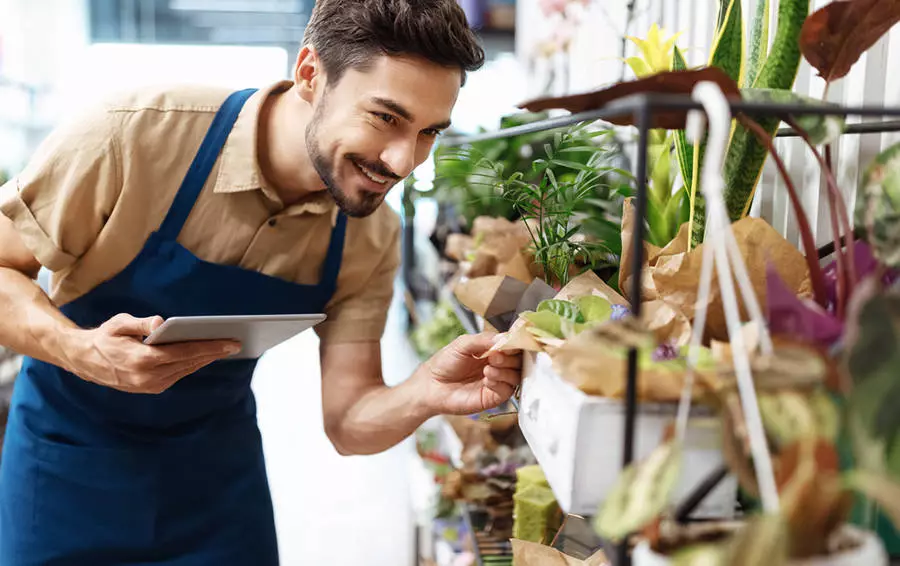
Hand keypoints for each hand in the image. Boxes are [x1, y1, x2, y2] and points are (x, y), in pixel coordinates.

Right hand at [63, 314, 239, 393]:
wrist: (84, 360)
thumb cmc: (105, 336)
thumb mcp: (120, 323)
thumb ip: (141, 322)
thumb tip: (160, 322)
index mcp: (142, 360)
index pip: (185, 352)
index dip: (210, 347)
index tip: (230, 342)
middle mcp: (148, 377)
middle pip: (190, 363)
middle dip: (214, 353)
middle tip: (235, 343)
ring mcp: (149, 386)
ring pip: (186, 370)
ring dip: (205, 359)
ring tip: (224, 348)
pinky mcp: (150, 388)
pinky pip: (178, 375)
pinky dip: (192, 365)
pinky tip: (205, 355)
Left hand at [422, 333, 521, 415]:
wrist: (431, 385)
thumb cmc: (445, 363)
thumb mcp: (463, 344)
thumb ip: (483, 339)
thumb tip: (505, 337)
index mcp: (492, 351)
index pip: (512, 346)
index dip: (514, 344)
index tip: (509, 342)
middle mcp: (498, 366)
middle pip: (518, 361)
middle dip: (510, 358)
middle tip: (495, 356)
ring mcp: (497, 382)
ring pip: (516, 376)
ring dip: (505, 370)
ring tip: (489, 368)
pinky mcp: (493, 397)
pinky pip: (507, 390)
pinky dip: (500, 383)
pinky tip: (487, 379)